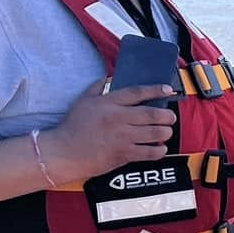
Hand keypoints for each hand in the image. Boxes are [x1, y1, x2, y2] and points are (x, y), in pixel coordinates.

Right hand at [40, 80, 176, 183]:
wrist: (64, 153)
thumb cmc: (72, 127)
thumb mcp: (83, 101)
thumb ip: (97, 87)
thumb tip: (108, 78)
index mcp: (109, 103)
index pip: (138, 92)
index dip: (156, 90)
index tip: (167, 90)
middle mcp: (119, 118)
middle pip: (153, 113)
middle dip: (167, 115)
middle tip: (170, 117)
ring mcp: (123, 137)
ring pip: (156, 133)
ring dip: (165, 132)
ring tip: (165, 132)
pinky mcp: (124, 154)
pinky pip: (150, 152)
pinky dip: (159, 150)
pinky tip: (159, 148)